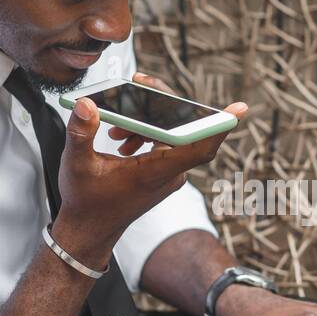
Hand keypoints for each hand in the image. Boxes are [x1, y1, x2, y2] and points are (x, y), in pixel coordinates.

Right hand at [54, 83, 247, 267]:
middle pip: (183, 130)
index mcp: (154, 173)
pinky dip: (147, 134)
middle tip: (141, 84)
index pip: (197, 146)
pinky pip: (165, 145)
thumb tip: (87, 104)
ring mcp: (168, 176)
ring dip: (148, 122)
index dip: (219, 126)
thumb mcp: (76, 164)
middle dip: (163, 103)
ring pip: (172, 136)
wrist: (89, 231)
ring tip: (117, 125)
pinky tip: (122, 138)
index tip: (240, 109)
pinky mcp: (163, 176)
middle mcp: (169, 175)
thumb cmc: (86, 203)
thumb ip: (81, 132)